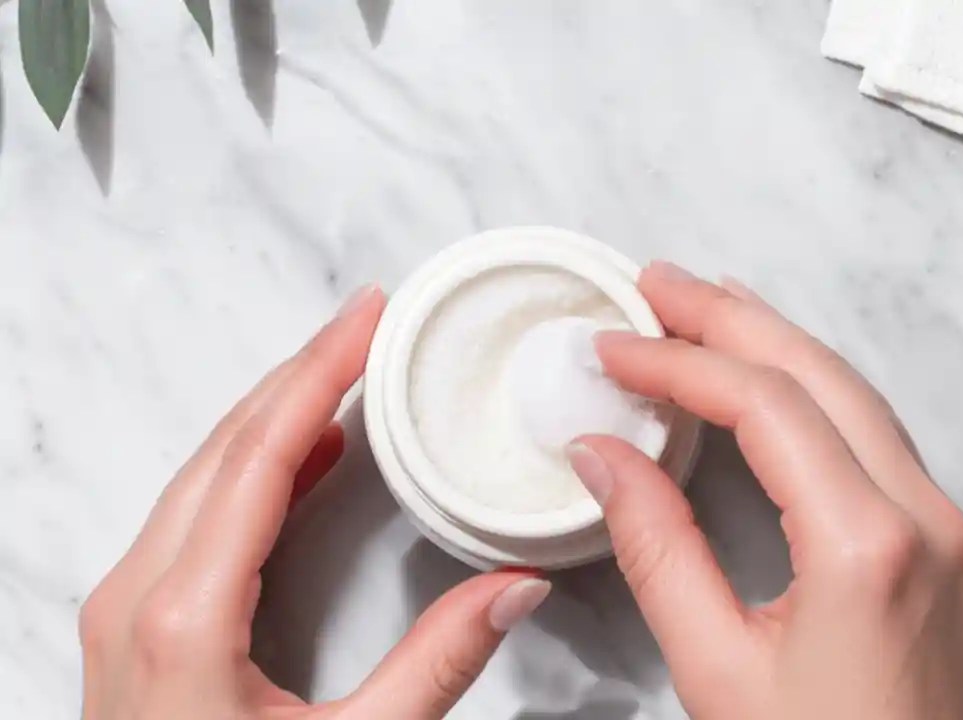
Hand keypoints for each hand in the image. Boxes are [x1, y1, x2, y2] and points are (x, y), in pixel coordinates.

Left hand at [79, 286, 550, 719]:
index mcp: (185, 616)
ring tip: (350, 371)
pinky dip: (257, 466)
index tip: (367, 319)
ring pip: (206, 472)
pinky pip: (199, 512)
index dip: (318, 375)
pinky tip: (306, 454)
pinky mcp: (141, 624)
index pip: (258, 456)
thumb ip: (436, 669)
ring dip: (279, 414)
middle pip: (226, 446)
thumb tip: (514, 590)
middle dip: (302, 373)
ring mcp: (130, 608)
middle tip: (370, 322)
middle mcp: (141, 595)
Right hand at [568, 263, 962, 719]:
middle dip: (730, 316)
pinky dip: (810, 390)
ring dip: (775, 342)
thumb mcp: (714, 671)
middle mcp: (923, 516)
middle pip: (819, 373)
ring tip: (702, 309)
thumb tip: (601, 454)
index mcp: (867, 542)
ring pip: (854, 393)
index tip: (611, 345)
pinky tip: (769, 381)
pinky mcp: (941, 545)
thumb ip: (654, 548)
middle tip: (654, 284)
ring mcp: (944, 527)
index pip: (766, 404)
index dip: (679, 361)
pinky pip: (873, 433)